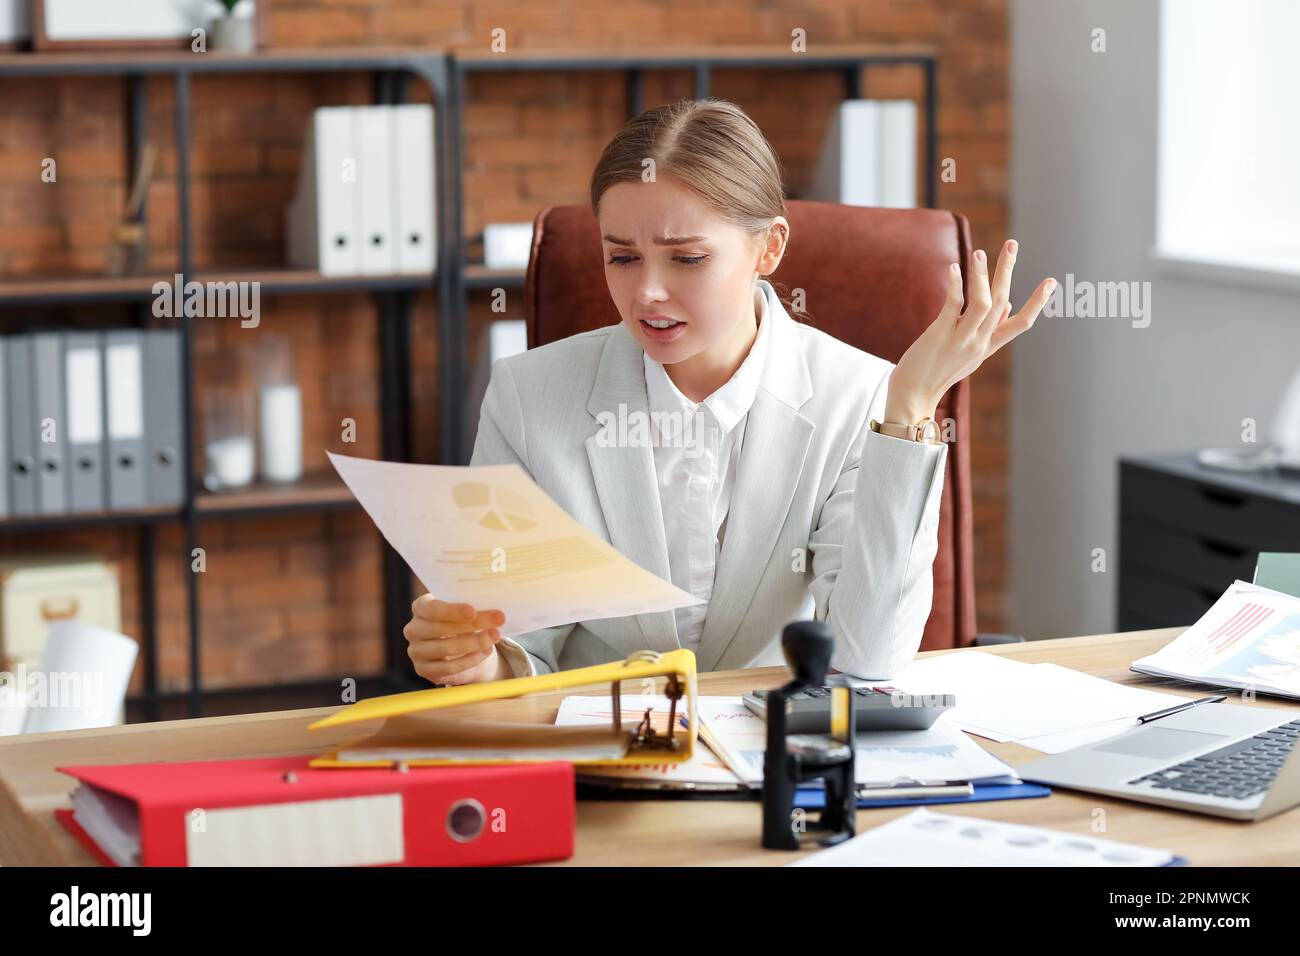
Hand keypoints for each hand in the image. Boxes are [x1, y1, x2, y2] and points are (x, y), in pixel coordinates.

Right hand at [404, 595, 510, 684]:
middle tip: (498, 621)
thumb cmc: (462, 623)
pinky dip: (470, 660)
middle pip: (441, 628)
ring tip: (493, 637)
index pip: (431, 608)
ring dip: (474, 643)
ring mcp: (416, 651)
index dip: (452, 610)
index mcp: (420, 607)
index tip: (473, 611)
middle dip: (473, 624)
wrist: (461, 649)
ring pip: (446, 648)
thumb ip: (472, 609)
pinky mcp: (423, 670)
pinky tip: (485, 652)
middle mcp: (413, 629)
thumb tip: (494, 612)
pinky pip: (449, 667)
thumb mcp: (465, 612)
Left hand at [885, 240, 1055, 422]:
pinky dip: (957, 285)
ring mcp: (961, 339)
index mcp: (988, 347)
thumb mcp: (969, 355)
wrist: (913, 395)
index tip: (1051, 281)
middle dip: (1007, 271)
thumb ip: (989, 330)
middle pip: (1002, 302)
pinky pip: (953, 305)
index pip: (1021, 324)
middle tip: (1012, 244)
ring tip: (980, 253)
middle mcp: (979, 343)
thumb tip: (1007, 305)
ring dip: (982, 276)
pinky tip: (955, 268)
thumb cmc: (938, 372)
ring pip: (982, 303)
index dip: (1037, 303)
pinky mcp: (940, 335)